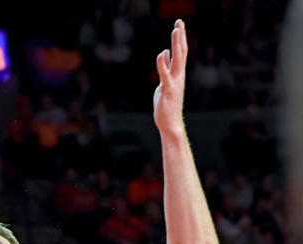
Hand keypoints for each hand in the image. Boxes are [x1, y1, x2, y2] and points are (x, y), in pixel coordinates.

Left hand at [153, 19, 187, 134]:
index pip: (181, 52)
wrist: (170, 123)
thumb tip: (165, 55)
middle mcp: (179, 76)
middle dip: (180, 36)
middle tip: (179, 21)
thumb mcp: (164, 83)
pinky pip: (165, 74)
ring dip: (177, 44)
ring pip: (177, 59)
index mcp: (178, 74)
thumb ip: (166, 69)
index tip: (179, 25)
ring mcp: (174, 82)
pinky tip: (163, 53)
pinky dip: (163, 63)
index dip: (180, 38)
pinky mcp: (167, 90)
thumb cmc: (167, 104)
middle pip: (181, 52)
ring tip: (176, 30)